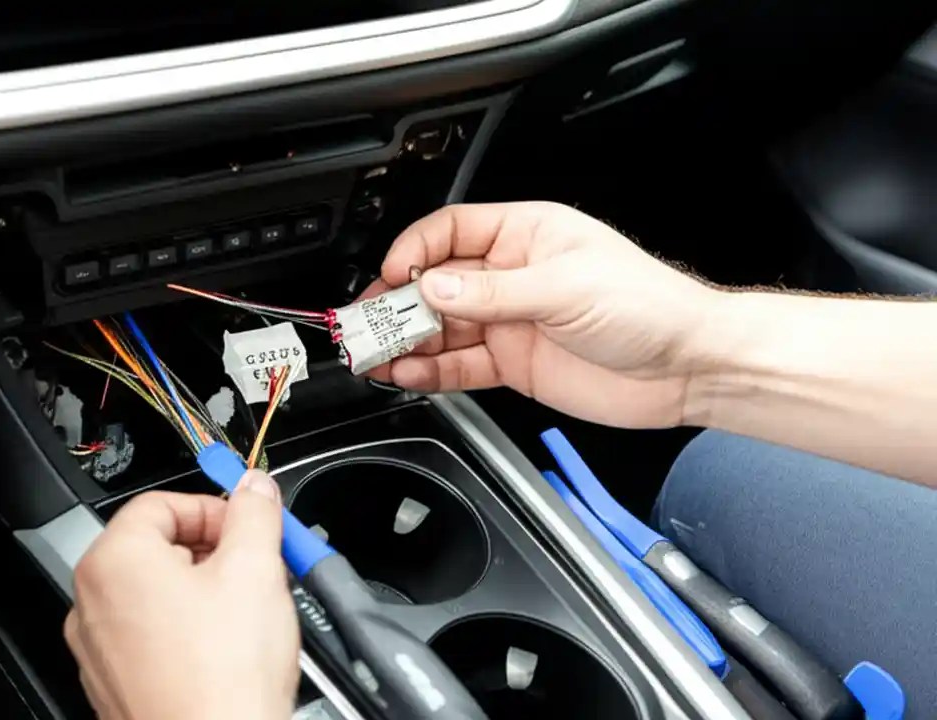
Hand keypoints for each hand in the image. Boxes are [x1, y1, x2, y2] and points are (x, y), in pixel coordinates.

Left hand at [64, 473, 299, 719]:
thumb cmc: (223, 678)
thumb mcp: (256, 570)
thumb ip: (254, 515)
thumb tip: (254, 489)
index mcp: (115, 562)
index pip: (161, 503)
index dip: (213, 508)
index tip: (246, 524)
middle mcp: (93, 603)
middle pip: (156, 548)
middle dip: (211, 551)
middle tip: (255, 565)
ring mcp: (99, 649)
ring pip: (155, 595)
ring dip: (202, 592)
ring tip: (246, 612)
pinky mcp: (116, 685)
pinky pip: (150, 639)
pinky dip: (186, 633)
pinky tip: (225, 651)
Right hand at [362, 202, 723, 427]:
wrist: (687, 368)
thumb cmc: (648, 306)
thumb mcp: (565, 288)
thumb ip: (493, 292)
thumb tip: (433, 286)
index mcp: (525, 235)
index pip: (451, 232)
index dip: (415, 252)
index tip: (393, 277)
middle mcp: (511, 276)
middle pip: (435, 284)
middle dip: (398, 304)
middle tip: (367, 325)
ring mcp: (509, 322)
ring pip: (441, 329)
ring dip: (406, 342)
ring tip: (375, 356)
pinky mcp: (513, 365)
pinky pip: (459, 366)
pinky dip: (429, 373)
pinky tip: (405, 375)